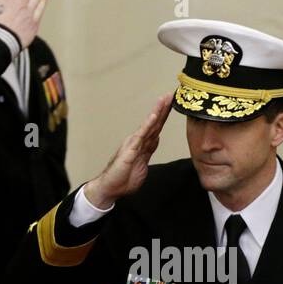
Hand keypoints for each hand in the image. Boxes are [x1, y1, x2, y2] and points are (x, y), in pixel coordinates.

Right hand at [83, 94, 171, 209]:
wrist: (110, 188)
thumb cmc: (123, 178)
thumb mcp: (142, 164)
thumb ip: (148, 152)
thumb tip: (155, 141)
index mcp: (142, 145)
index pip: (156, 128)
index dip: (164, 117)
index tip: (172, 105)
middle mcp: (138, 141)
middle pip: (154, 123)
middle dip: (163, 109)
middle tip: (172, 94)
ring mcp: (134, 144)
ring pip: (148, 125)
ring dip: (157, 112)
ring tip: (164, 99)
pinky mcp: (130, 150)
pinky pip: (141, 135)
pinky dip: (148, 125)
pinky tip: (154, 116)